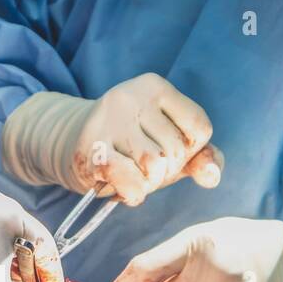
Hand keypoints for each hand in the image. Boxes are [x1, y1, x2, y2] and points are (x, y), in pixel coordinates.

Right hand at [1, 73, 222, 205]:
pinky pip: (133, 183)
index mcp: (154, 87)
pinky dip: (135, 194)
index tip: (165, 147)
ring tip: (132, 174)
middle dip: (167, 169)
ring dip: (149, 183)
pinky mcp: (91, 151)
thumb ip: (200, 158)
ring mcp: (107, 122)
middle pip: (177, 150)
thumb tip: (212, 178)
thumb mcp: (169, 144)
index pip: (200, 128)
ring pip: (156, 167)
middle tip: (143, 165)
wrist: (70, 145)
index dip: (190, 150)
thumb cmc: (129, 145)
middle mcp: (129, 97)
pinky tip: (125, 189)